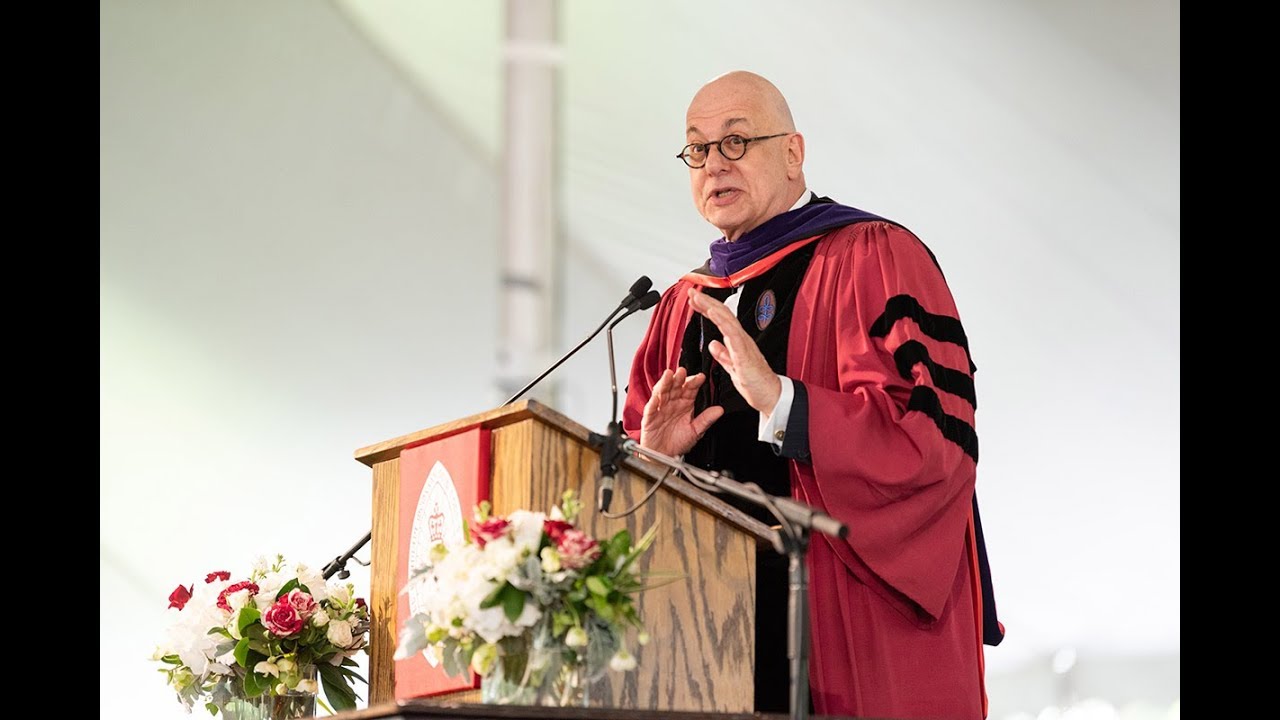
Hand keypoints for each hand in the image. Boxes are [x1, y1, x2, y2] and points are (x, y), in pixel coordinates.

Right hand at [640, 366, 724, 455]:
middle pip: (675, 387)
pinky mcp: (650, 417)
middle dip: (679, 378)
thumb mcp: (696, 431)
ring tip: (669, 375)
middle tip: (683, 371)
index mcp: (685, 404)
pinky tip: (657, 396)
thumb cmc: (678, 442)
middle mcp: (672, 403)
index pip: (690, 389)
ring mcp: (660, 408)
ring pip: (662, 392)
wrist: (664, 456)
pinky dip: (654, 401)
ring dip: (665, 383)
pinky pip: (651, 407)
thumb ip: (706, 419)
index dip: (695, 382)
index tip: (701, 377)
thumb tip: (720, 410)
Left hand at [686, 287, 781, 414]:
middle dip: (706, 302)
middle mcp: (741, 340)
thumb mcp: (732, 368)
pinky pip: (733, 334)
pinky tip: (713, 313)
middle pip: (723, 315)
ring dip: (711, 307)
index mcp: (738, 342)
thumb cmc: (756, 384)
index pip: (721, 320)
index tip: (695, 301)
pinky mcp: (744, 355)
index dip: (707, 309)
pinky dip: (722, 322)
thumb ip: (723, 355)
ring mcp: (744, 345)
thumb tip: (713, 344)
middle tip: (691, 292)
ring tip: (698, 298)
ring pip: (727, 320)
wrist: (771, 397)